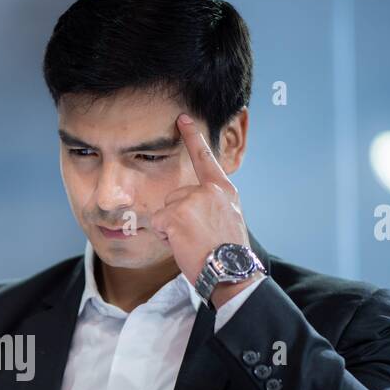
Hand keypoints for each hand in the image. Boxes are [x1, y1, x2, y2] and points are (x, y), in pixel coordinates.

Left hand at [150, 114, 255, 308]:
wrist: (231, 271)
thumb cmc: (227, 253)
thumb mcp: (228, 219)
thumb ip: (212, 203)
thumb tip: (195, 202)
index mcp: (224, 190)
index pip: (206, 158)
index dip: (193, 136)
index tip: (182, 118)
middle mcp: (209, 190)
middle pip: (174, 195)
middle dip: (177, 217)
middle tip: (196, 237)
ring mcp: (192, 200)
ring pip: (165, 211)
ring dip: (172, 229)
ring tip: (193, 242)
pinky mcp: (176, 214)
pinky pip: (158, 224)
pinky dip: (166, 237)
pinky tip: (184, 245)